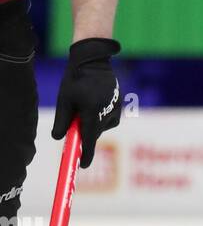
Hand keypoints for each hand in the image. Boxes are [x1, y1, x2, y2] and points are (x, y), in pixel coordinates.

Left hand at [52, 37, 121, 167]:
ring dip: (93, 124)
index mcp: (92, 111)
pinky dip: (100, 117)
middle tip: (76, 125)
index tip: (83, 166)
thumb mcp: (64, 100)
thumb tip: (59, 138)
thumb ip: (62, 121)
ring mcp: (116, 110)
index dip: (87, 155)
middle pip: (95, 133)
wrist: (94, 60)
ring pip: (102, 127)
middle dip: (85, 134)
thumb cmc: (75, 79)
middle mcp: (107, 113)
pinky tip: (94, 103)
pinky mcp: (120, 107)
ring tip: (85, 106)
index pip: (90, 139)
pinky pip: (109, 120)